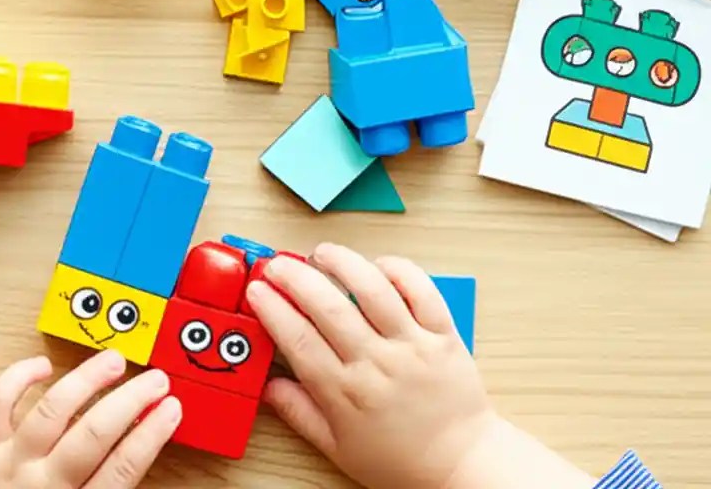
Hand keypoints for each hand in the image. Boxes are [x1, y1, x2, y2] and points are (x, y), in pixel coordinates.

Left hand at [0, 350, 181, 488]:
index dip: (151, 435)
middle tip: (154, 380)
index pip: (122, 469)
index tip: (170, 411)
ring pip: (53, 410)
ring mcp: (7, 464)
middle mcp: (42, 485)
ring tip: (113, 361)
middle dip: (131, 401)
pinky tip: (42, 365)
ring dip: (87, 380)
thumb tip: (131, 463)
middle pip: (95, 434)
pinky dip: (19, 377)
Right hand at [244, 244, 593, 488]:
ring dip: (342, 262)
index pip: (297, 339)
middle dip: (294, 277)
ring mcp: (412, 346)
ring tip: (322, 253)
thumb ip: (298, 413)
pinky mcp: (443, 335)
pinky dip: (397, 269)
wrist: (460, 464)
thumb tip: (267, 385)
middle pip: (327, 306)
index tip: (257, 290)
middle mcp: (377, 363)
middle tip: (278, 264)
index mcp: (345, 393)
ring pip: (373, 289)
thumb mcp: (337, 448)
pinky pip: (421, 290)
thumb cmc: (400, 460)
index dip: (272, 308)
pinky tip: (376, 265)